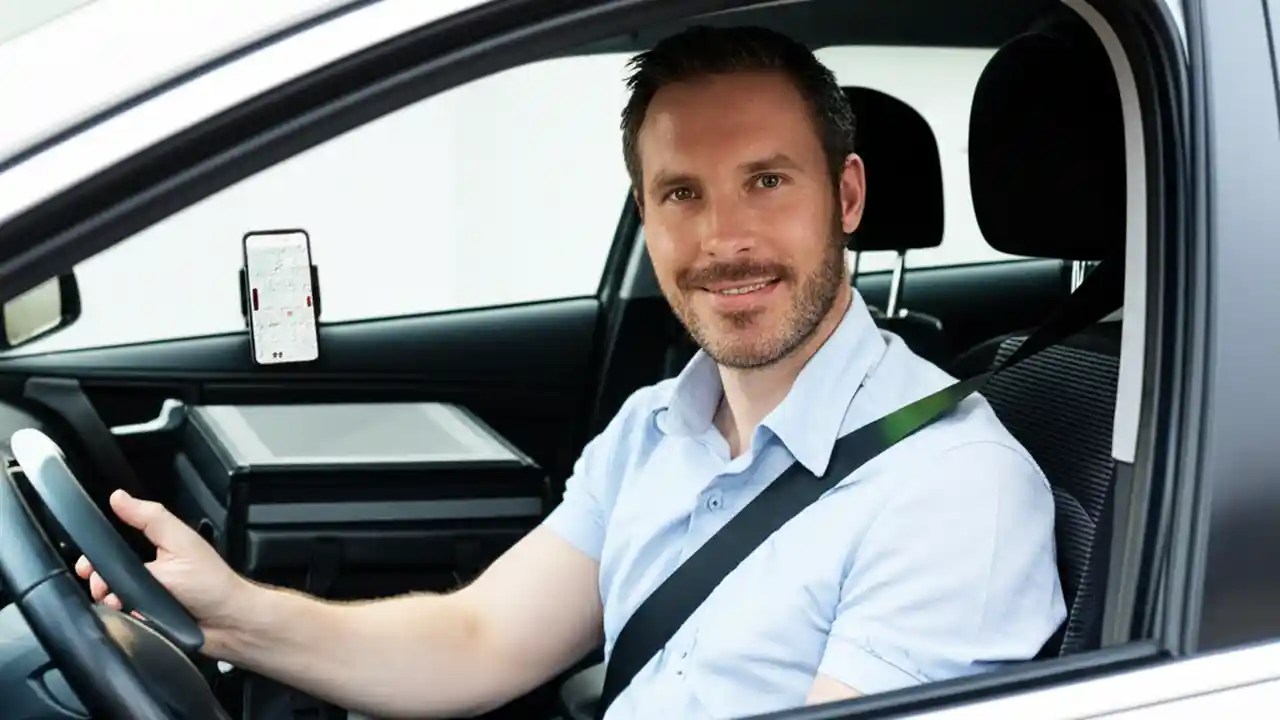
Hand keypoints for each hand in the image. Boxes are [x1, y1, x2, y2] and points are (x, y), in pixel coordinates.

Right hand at [74, 489, 254, 644]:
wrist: (228, 624)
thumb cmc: (211, 583)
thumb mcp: (178, 543)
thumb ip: (149, 519)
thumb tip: (119, 496)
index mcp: (156, 548)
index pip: (116, 546)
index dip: (97, 553)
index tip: (86, 562)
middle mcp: (149, 573)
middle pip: (107, 573)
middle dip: (96, 579)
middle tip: (98, 585)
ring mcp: (147, 598)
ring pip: (110, 596)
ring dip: (106, 598)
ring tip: (114, 601)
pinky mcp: (147, 621)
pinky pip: (121, 617)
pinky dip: (117, 616)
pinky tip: (122, 615)